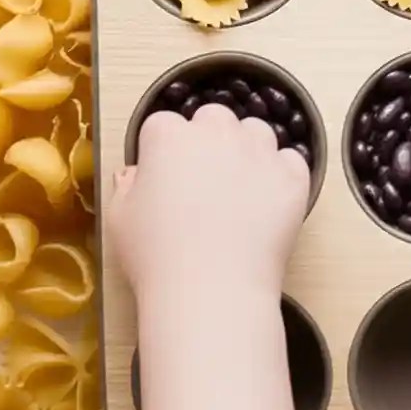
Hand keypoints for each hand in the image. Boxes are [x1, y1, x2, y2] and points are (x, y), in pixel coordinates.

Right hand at [108, 104, 309, 299]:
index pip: (162, 125)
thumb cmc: (156, 257)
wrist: (211, 292)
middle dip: (208, 139)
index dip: (162, 151)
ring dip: (247, 150)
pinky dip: (280, 175)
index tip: (164, 176)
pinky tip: (266, 201)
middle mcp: (214, 133)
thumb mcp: (119, 218)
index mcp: (168, 137)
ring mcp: (257, 153)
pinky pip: (290, 161)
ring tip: (238, 187)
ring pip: (256, 131)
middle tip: (203, 179)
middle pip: (213, 118)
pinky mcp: (291, 178)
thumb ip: (126, 186)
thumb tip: (135, 175)